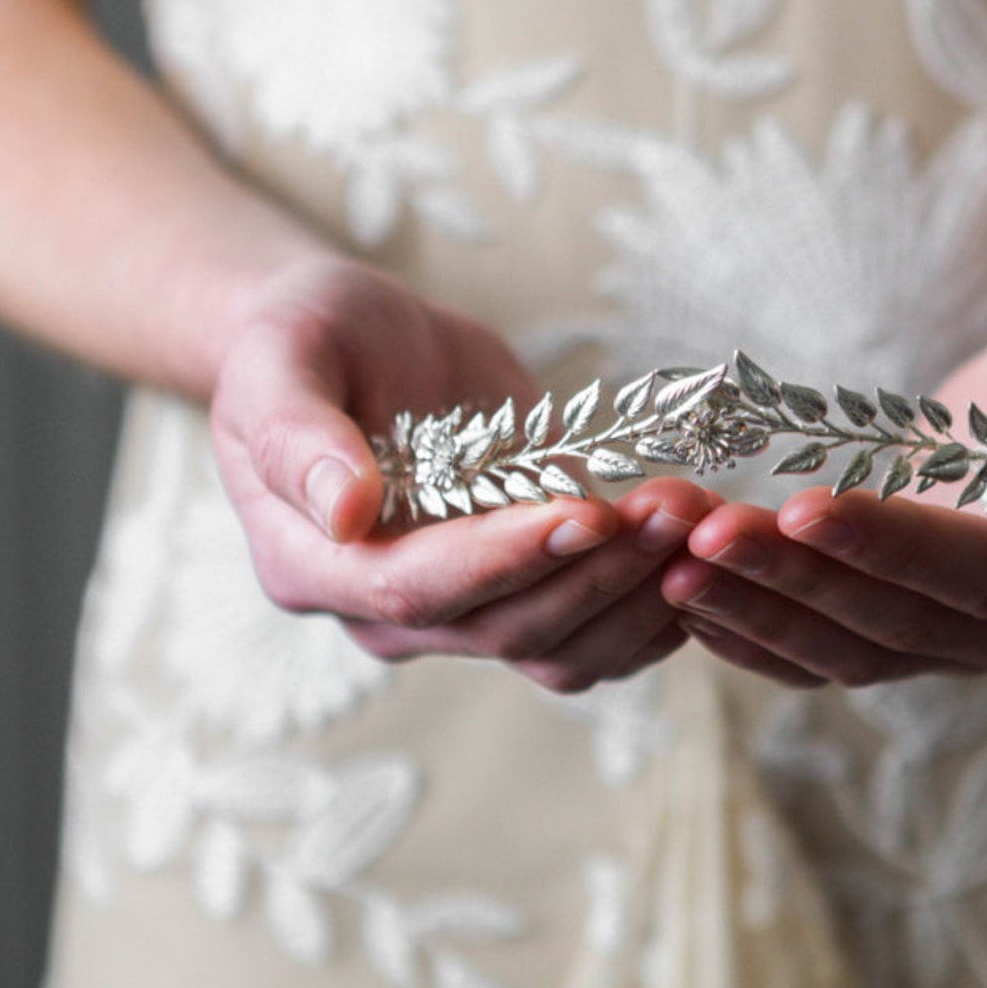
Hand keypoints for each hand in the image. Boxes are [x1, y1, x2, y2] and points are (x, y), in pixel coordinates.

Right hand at [210, 253, 718, 691]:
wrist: (359, 345)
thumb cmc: (307, 338)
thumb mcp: (281, 357)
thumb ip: (299, 434)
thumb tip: (346, 510)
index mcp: (313, 564)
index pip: (412, 589)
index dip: (502, 560)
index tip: (581, 514)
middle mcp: (384, 612)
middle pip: (504, 628)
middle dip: (597, 570)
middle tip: (673, 505)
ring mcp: (461, 612)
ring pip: (563, 649)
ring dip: (639, 593)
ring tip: (697, 513)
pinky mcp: (524, 594)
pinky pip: (598, 639)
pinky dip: (657, 608)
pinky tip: (705, 551)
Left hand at [658, 274, 986, 689]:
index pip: (982, 577)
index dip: (890, 547)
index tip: (803, 506)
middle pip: (900, 620)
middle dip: (794, 578)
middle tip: (702, 534)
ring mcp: (973, 646)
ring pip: (852, 649)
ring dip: (759, 611)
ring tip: (675, 563)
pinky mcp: (917, 631)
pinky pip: (828, 653)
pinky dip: (757, 634)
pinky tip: (686, 602)